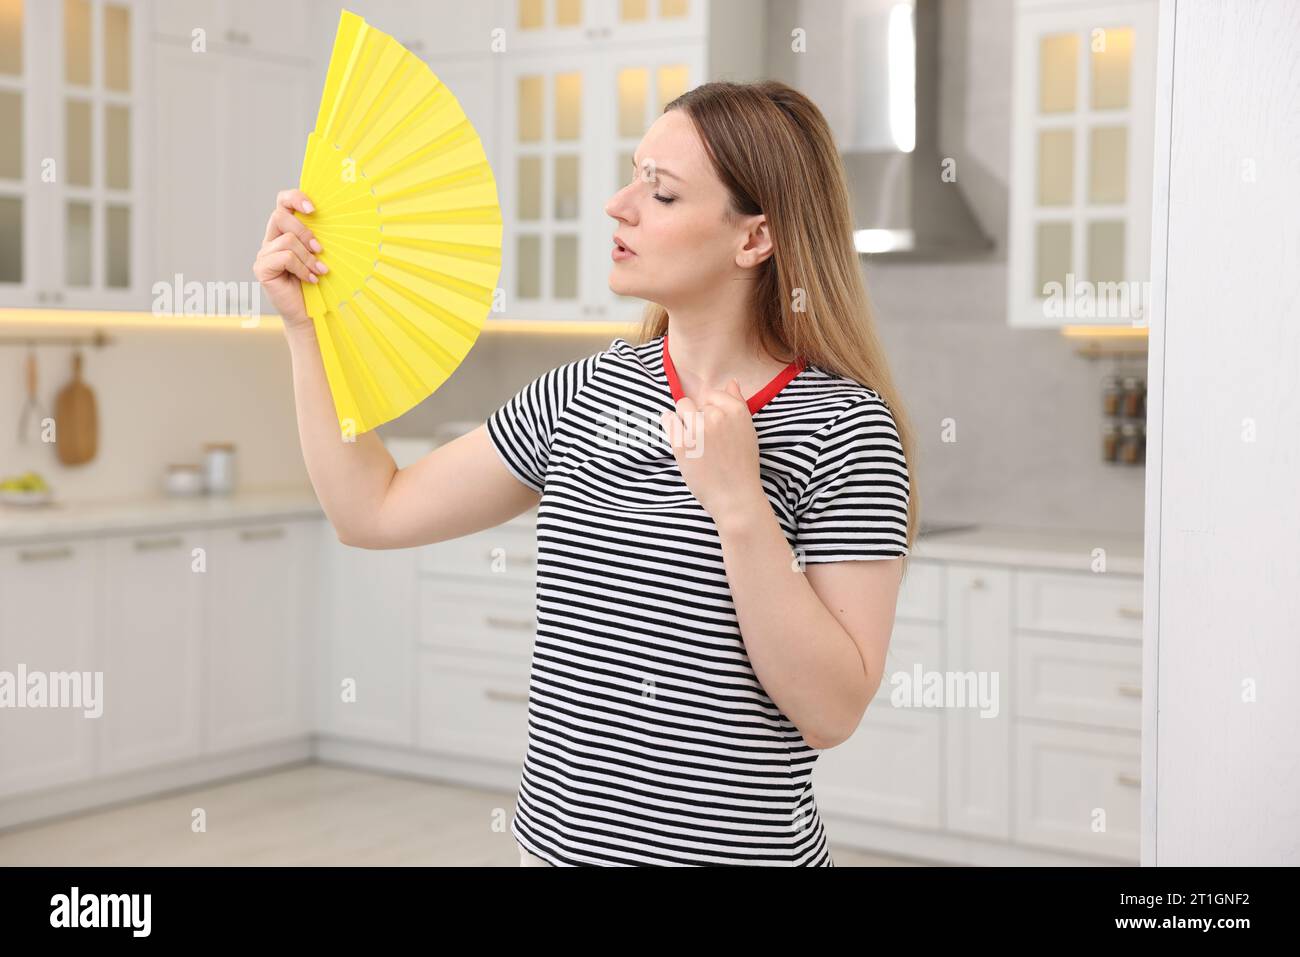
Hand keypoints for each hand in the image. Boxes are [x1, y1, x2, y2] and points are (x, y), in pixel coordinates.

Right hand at [251, 188, 328, 330]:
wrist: (311, 313)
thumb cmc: (319, 284)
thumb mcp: (322, 255)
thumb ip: (319, 237)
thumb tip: (336, 218)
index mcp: (285, 231)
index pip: (283, 202)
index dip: (295, 198)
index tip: (314, 209)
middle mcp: (272, 239)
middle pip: (280, 215)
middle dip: (304, 231)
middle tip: (320, 249)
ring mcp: (264, 254)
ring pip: (287, 240)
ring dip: (308, 257)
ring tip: (319, 271)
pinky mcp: (262, 268)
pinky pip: (284, 257)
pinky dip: (302, 268)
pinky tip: (311, 279)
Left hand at [660, 379, 768, 528]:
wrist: (735, 497)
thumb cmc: (742, 466)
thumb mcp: (747, 431)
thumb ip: (738, 404)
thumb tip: (731, 382)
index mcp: (736, 411)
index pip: (713, 394)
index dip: (710, 409)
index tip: (714, 428)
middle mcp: (717, 416)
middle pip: (695, 402)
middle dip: (697, 416)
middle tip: (704, 439)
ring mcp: (698, 429)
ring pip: (681, 407)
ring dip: (683, 420)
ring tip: (692, 440)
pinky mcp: (681, 444)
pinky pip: (668, 420)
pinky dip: (670, 426)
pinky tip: (680, 439)